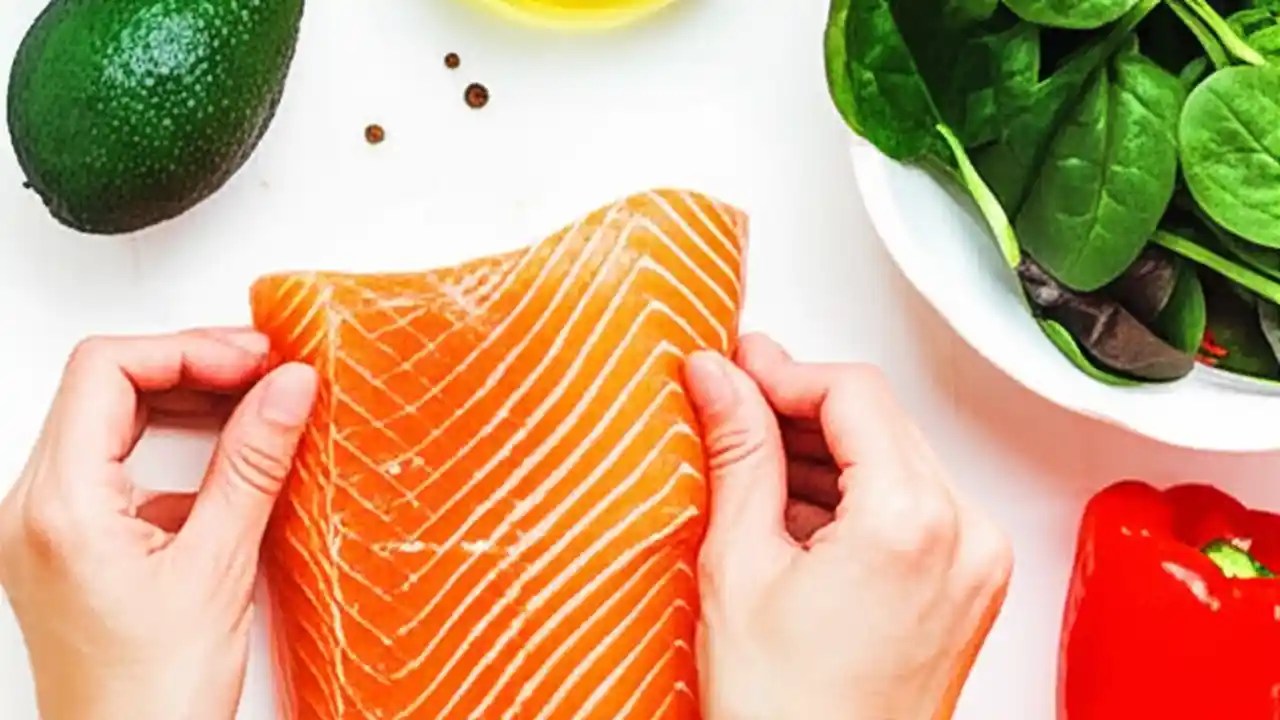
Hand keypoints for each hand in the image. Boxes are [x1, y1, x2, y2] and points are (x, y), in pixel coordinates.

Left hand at [0, 329, 317, 719]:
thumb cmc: (155, 698)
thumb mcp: (220, 566)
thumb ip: (254, 463)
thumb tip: (288, 388)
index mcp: (60, 506)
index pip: (108, 369)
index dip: (189, 350)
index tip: (254, 361)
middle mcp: (34, 508)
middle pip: (106, 387)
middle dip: (192, 368)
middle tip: (266, 374)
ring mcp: (46, 525)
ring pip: (109, 421)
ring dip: (186, 404)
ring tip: (256, 408)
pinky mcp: (70, 543)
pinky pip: (115, 465)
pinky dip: (173, 449)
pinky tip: (228, 467)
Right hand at [686, 334, 1011, 719]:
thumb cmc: (786, 712)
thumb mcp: (739, 566)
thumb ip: (737, 453)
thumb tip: (718, 378)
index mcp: (911, 523)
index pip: (853, 391)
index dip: (784, 371)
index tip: (736, 370)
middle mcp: (965, 535)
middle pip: (881, 419)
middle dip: (802, 407)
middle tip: (735, 404)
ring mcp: (976, 562)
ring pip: (898, 457)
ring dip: (827, 449)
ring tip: (755, 467)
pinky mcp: (970, 584)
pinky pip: (915, 503)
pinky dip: (857, 492)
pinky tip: (797, 510)